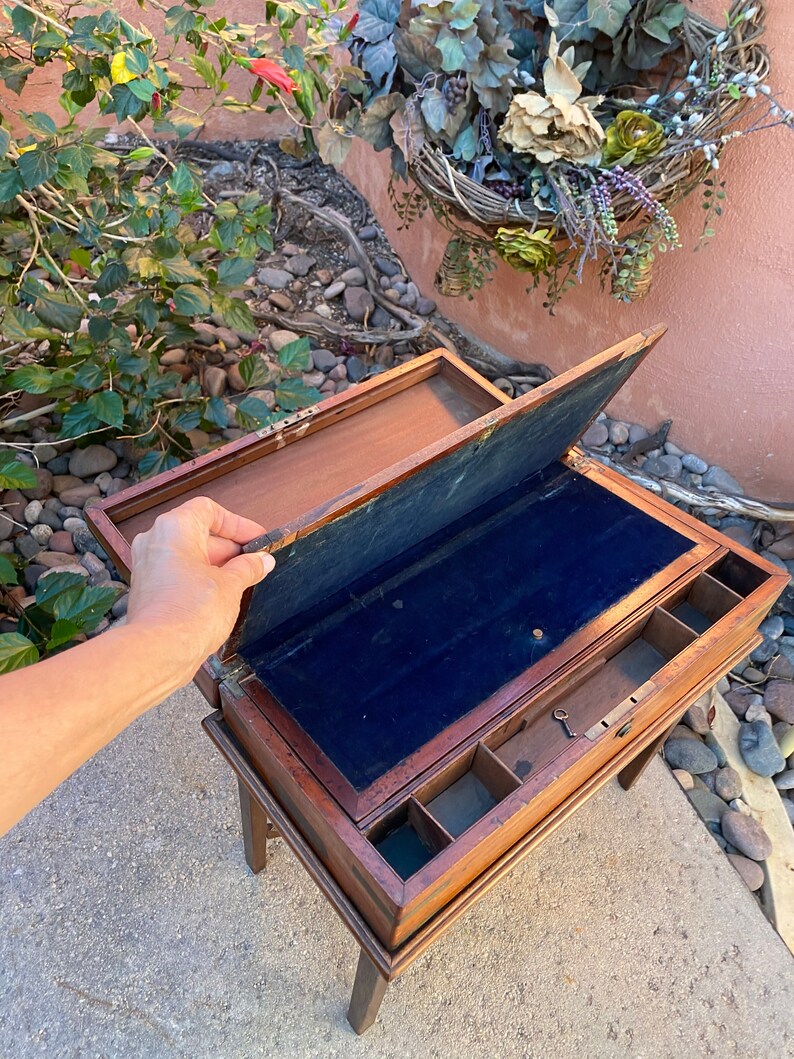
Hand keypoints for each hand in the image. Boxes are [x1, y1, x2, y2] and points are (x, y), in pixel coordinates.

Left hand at [126, 496, 274, 678]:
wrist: (160, 651)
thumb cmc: (191, 611)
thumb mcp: (231, 585)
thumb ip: (248, 568)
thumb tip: (262, 560)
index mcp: (175, 528)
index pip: (209, 510)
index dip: (237, 524)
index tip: (257, 541)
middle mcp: (156, 540)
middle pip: (199, 533)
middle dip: (230, 548)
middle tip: (256, 564)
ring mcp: (148, 565)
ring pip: (188, 555)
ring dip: (216, 566)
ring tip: (243, 582)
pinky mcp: (148, 589)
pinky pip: (177, 573)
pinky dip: (199, 579)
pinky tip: (221, 597)